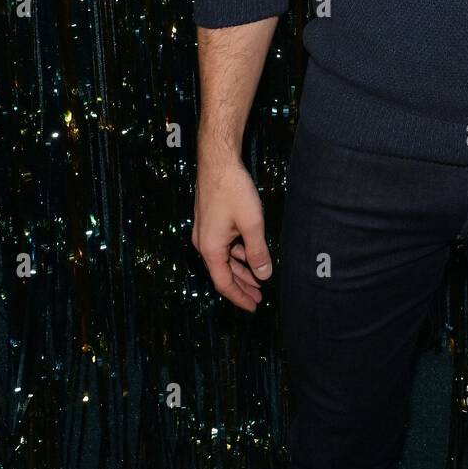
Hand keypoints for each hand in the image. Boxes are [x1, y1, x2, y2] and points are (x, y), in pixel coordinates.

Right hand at [192, 150, 272, 311]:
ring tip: (258, 280)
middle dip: (242, 286)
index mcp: (211, 249)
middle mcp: (204, 243)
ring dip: (241, 270)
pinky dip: (237, 254)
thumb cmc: (233, 190)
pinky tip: (250, 254)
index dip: (239, 297)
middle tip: (259, 298)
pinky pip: (223, 246)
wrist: (217, 162)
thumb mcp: (252, 223)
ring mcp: (205, 232)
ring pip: (224, 259)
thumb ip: (258, 251)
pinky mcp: (209, 221)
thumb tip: (264, 275)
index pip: (224, 283)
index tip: (254, 306)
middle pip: (223, 273)